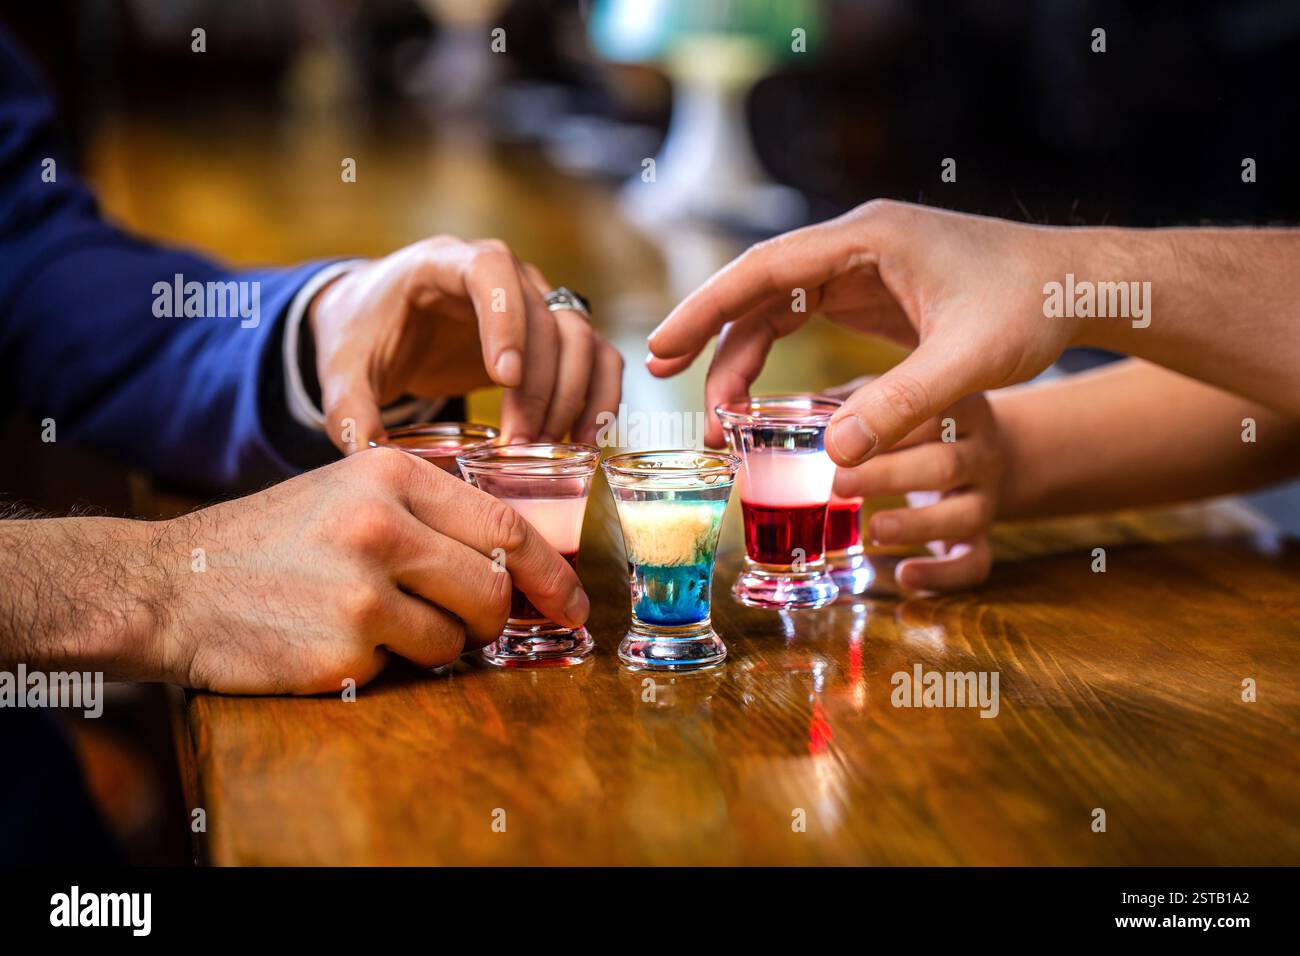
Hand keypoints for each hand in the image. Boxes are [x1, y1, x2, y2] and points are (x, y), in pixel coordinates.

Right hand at [156, 448, 588, 693]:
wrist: (173, 584)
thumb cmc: (272, 539)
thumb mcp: (350, 493)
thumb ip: (429, 513)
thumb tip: (517, 557)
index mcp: (392, 475)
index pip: (505, 526)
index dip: (552, 571)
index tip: (573, 602)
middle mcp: (383, 526)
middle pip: (494, 587)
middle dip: (492, 617)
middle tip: (465, 623)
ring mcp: (363, 589)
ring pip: (458, 636)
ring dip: (438, 643)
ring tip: (381, 622)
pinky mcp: (344, 647)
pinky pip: (406, 667)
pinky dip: (387, 663)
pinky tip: (338, 639)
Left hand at [309, 236, 622, 449]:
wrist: (383, 321)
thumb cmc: (364, 333)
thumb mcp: (343, 369)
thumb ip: (348, 409)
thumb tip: (369, 451)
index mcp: (447, 263)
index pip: (492, 272)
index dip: (506, 320)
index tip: (503, 378)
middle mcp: (504, 274)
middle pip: (545, 319)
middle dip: (539, 387)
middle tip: (519, 444)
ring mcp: (537, 301)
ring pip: (581, 339)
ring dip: (572, 397)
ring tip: (545, 449)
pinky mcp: (554, 335)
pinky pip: (598, 358)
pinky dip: (599, 398)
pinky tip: (582, 442)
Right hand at [646, 199, 1077, 460]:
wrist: (1078, 286)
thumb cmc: (1032, 305)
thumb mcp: (969, 361)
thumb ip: (902, 407)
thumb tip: (833, 456)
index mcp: (867, 240)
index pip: (763, 270)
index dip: (705, 309)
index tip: (661, 348)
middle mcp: (854, 246)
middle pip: (758, 288)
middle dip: (711, 336)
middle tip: (665, 381)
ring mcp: (861, 267)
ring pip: (776, 308)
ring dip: (742, 357)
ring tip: (720, 417)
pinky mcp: (873, 293)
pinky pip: (804, 320)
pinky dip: (776, 358)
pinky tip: (761, 399)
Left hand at [830, 383, 1002, 591]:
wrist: (983, 452)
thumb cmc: (919, 425)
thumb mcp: (896, 400)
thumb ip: (854, 402)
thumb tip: (802, 416)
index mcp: (958, 408)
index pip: (932, 410)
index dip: (887, 422)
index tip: (838, 439)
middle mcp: (978, 452)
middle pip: (946, 464)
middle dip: (889, 476)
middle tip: (840, 484)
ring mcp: (984, 497)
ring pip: (965, 514)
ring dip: (916, 525)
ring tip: (875, 530)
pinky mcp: (981, 538)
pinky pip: (974, 561)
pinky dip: (942, 574)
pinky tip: (905, 576)